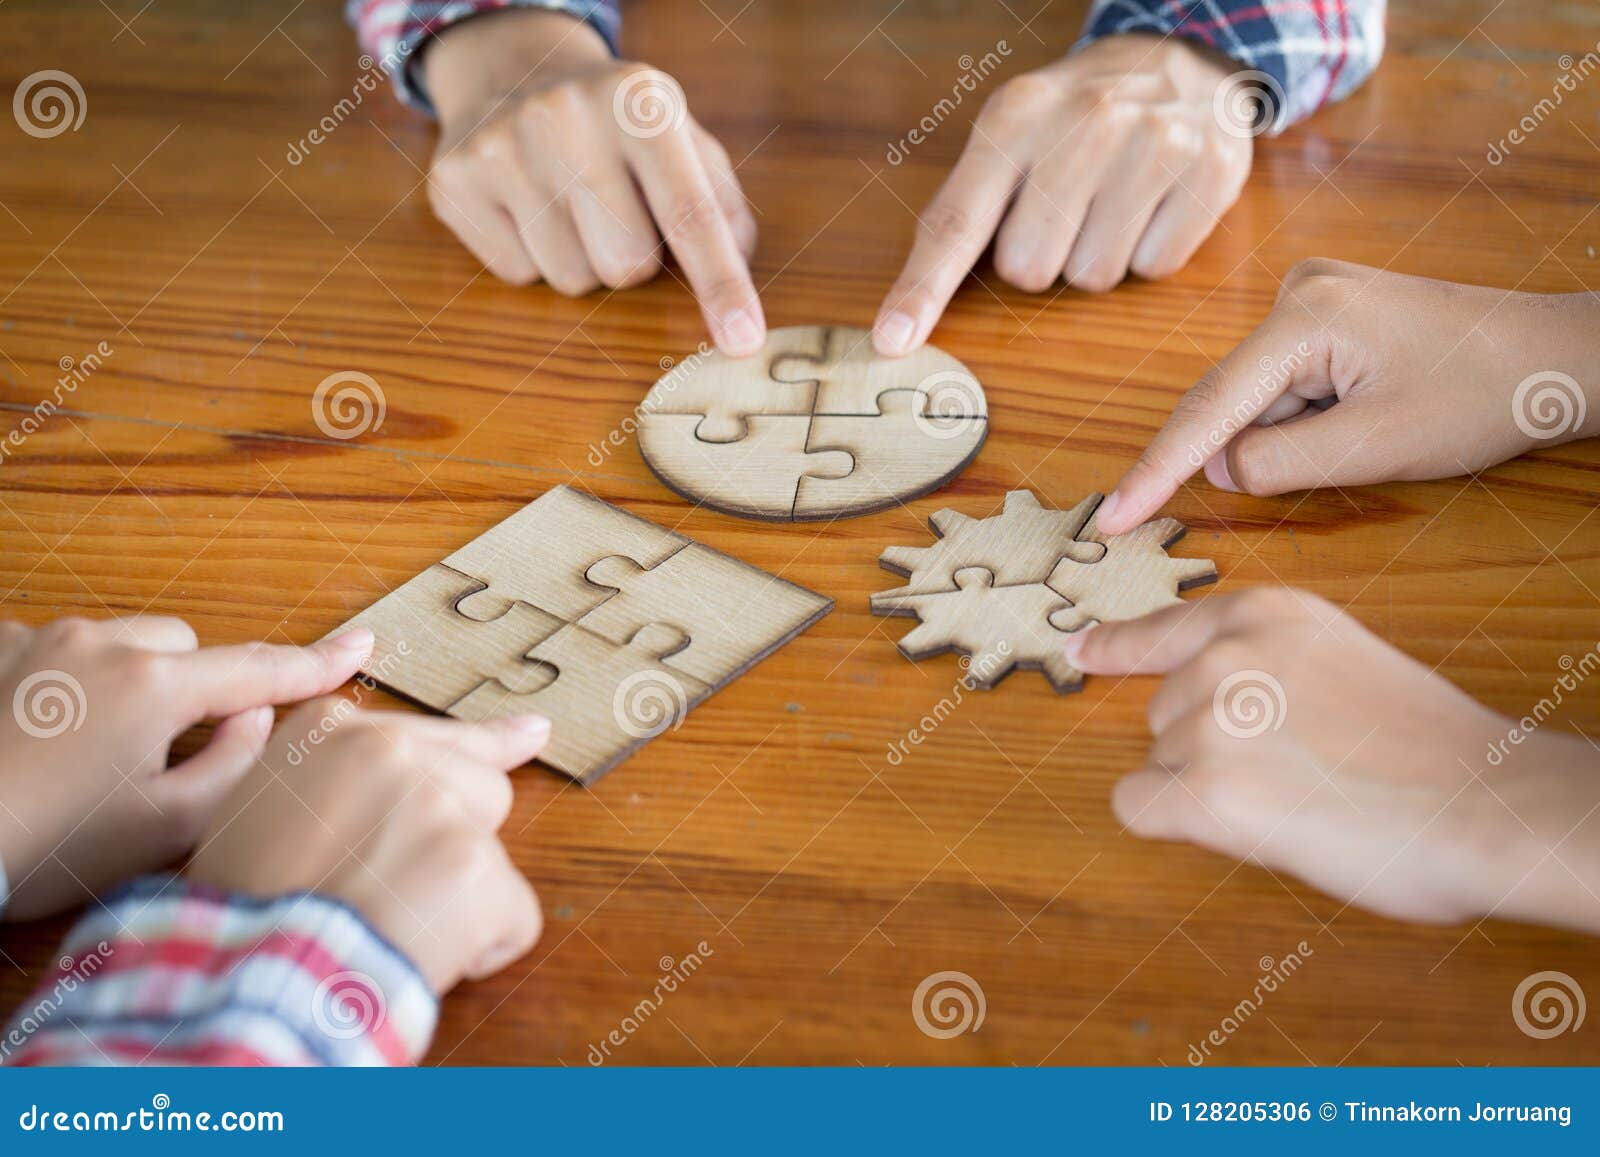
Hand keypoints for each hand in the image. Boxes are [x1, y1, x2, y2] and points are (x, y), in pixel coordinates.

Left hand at [0, 616, 370, 919]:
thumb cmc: (46, 849)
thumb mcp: (165, 828)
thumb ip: (235, 765)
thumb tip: (256, 715)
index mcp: (154, 686)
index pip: (258, 669)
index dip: (317, 663)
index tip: (360, 644)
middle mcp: (99, 644)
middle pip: (184, 649)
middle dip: (190, 691)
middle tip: (162, 758)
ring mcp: (39, 640)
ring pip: (120, 644)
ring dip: (127, 683)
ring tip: (89, 754)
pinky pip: (56, 649)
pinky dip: (66, 681)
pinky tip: (43, 734)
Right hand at [187, 702, 549, 991]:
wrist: (243, 978)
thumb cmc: (244, 907)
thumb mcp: (260, 810)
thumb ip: (330, 772)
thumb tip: (400, 740)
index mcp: (331, 730)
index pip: (435, 735)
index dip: (470, 757)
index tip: (529, 737)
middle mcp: (389, 751)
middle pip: (478, 785)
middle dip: (455, 838)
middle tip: (390, 893)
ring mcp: (436, 805)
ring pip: (494, 848)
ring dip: (464, 893)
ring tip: (393, 926)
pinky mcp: (473, 865)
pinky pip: (515, 913)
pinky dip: (486, 946)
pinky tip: (426, 959)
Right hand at [423, 9, 763, 353]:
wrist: (513, 67)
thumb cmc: (616, 122)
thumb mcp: (681, 136)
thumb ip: (720, 203)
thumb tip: (736, 276)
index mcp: (639, 102)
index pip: (690, 214)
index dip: (721, 285)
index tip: (743, 341)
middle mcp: (566, 116)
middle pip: (627, 266)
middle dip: (634, 257)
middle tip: (616, 208)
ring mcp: (502, 148)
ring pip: (573, 280)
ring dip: (583, 260)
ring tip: (570, 204)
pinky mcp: (455, 182)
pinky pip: (518, 275)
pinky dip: (533, 256)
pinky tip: (529, 206)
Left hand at [873, 33, 1251, 355]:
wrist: (1180, 63)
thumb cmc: (1075, 119)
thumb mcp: (1010, 137)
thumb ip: (959, 216)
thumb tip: (900, 321)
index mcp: (1016, 114)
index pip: (958, 221)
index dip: (923, 289)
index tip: (892, 340)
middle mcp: (1087, 121)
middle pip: (1028, 270)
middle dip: (1041, 257)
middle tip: (1065, 206)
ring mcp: (1156, 143)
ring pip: (1092, 277)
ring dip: (1095, 256)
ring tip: (1111, 200)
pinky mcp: (1210, 172)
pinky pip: (1153, 269)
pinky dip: (1148, 251)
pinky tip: (1152, 203)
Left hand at [1064, 588, 1599, 932]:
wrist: (1485, 803)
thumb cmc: (1433, 749)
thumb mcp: (1342, 660)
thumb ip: (1271, 666)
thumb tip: (1207, 700)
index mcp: (1265, 614)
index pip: (1164, 629)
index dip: (1120, 646)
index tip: (1083, 649)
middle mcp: (1224, 657)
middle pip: (1162, 715)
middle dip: (1207, 751)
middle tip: (1301, 773)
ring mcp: (1210, 722)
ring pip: (1160, 766)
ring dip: (1209, 793)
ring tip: (1302, 799)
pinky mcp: (1205, 793)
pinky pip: (1140, 806)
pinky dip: (1180, 826)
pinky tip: (1254, 826)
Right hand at [1097, 260, 1599, 533]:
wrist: (1561, 355)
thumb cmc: (1484, 395)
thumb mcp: (1376, 448)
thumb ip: (1279, 463)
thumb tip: (1221, 466)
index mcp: (1305, 317)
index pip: (1209, 409)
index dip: (1156, 470)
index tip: (1110, 516)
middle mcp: (1297, 294)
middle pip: (1234, 402)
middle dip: (1258, 449)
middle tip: (1340, 454)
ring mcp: (1312, 299)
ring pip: (1262, 400)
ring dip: (1298, 436)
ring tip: (1381, 424)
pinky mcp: (1326, 315)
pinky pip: (1286, 387)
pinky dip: (1309, 420)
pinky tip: (1371, 412)